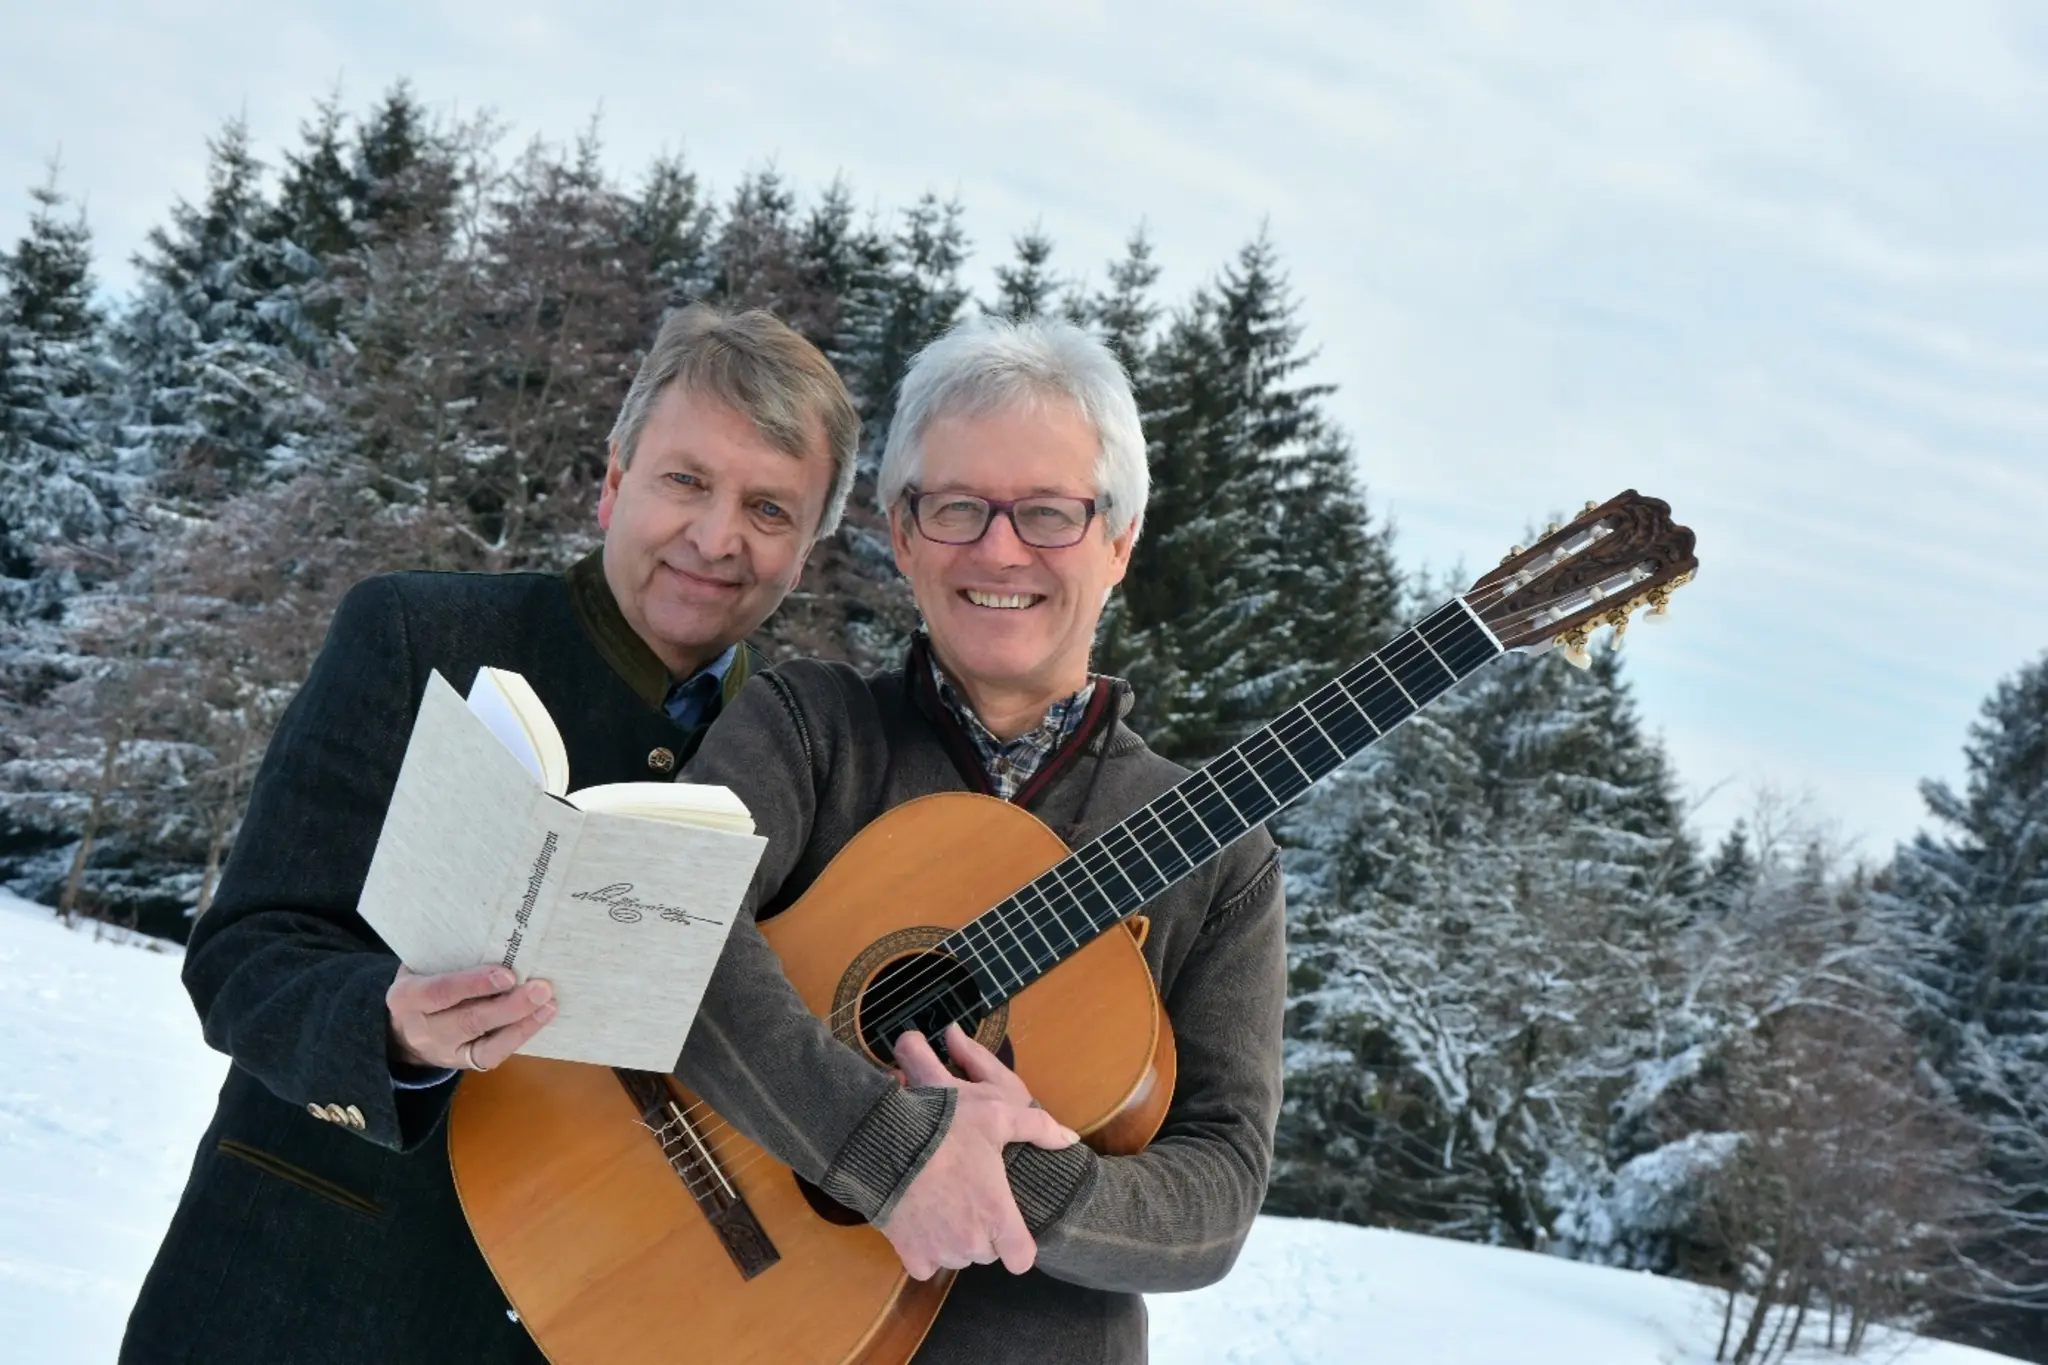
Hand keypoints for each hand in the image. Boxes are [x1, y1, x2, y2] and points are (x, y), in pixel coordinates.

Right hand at [386, 964, 554, 1071]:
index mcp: (408, 997)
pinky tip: (541, 1017)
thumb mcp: (422, 965)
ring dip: (521, 1024)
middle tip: (541, 988)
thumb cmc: (423, 983)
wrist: (403, 1030)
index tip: (508, 974)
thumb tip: (499, 938)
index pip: (441, 992)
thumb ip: (450, 956)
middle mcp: (423, 1029)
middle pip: (468, 1021)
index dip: (475, 984)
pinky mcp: (463, 1064)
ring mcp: (443, 1051)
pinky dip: (520, 1036)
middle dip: (509, 1006)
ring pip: (484, 1045)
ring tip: (548, 1005)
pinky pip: (492, 1056)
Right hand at [876, 1024, 1077, 1279]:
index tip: (1008, 1225)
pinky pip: (927, 1264)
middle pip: (987, 1251)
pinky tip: (922, 1218)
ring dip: (954, 1238)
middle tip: (969, 1196)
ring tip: (944, 1202)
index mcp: (997, 1214)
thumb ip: (1038, 1128)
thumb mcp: (995, 1114)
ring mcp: (940, 1251)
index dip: (1018, 1244)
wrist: (883, 1142)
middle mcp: (972, 1241)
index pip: (1022, 1258)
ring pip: (958, 1256)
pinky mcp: (911, 1255)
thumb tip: (1071, 1140)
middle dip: (982, 1230)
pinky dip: (925, 1248)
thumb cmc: (943, 1126)